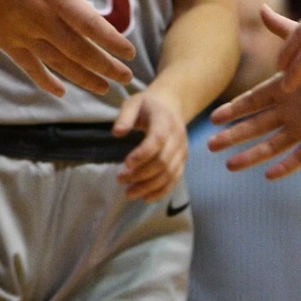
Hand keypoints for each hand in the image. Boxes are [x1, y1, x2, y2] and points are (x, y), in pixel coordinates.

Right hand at [0, 0, 136, 96]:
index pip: (92, 26)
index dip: (113, 42)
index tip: (131, 54)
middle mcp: (42, 20)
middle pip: (81, 51)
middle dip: (107, 68)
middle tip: (127, 79)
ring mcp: (24, 34)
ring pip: (60, 64)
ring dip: (84, 79)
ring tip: (103, 89)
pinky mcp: (7, 42)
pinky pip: (30, 67)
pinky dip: (46, 82)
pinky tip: (60, 92)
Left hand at [113, 87, 187, 201]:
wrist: (171, 105)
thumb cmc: (148, 105)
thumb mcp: (133, 102)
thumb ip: (125, 116)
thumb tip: (117, 133)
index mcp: (165, 121)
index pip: (158, 140)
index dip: (143, 154)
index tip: (125, 163)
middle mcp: (177, 138)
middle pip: (163, 161)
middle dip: (141, 174)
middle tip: (120, 179)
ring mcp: (182, 151)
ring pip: (169, 174)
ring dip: (149, 186)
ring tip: (129, 193)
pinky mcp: (182, 161)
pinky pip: (175, 180)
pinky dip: (162, 191)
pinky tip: (146, 198)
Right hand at [208, 8, 300, 177]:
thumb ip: (283, 30)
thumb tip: (261, 7)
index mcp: (284, 88)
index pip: (252, 101)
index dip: (233, 110)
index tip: (213, 117)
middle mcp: (290, 109)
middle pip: (255, 126)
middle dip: (232, 135)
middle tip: (209, 145)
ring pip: (272, 144)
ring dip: (251, 154)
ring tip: (230, 166)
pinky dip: (286, 166)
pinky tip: (270, 174)